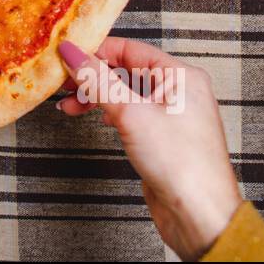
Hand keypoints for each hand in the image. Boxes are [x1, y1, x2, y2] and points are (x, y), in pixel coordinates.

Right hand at [57, 37, 241, 260]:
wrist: (199, 214)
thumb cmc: (181, 164)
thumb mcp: (131, 113)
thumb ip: (98, 81)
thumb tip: (73, 53)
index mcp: (181, 76)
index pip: (130, 49)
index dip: (96, 51)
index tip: (68, 56)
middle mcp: (179, 91)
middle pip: (126, 71)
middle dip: (92, 77)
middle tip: (65, 85)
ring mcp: (172, 115)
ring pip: (126, 93)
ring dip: (97, 97)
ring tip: (71, 106)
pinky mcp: (163, 137)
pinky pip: (132, 114)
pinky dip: (110, 113)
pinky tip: (99, 120)